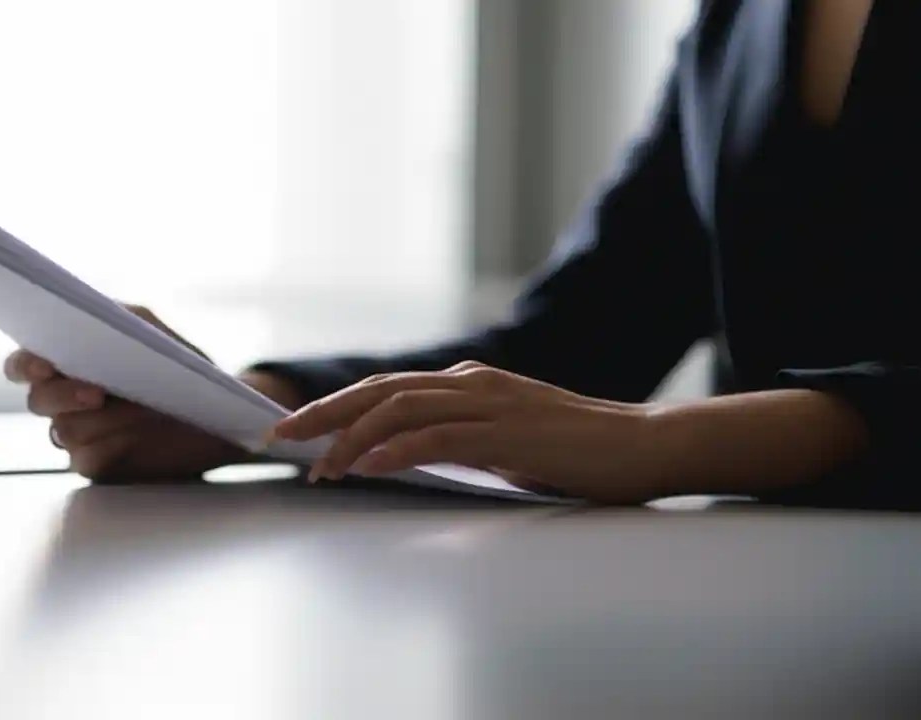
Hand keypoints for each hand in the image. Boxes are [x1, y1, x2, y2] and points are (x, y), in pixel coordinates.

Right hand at [4, 304, 304, 480]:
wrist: (221, 411)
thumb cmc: (180, 365)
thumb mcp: (150, 328)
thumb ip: (116, 314)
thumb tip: (85, 314)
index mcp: (67, 367)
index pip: (24, 366)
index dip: (25, 365)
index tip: (43, 364)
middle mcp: (64, 403)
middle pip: (38, 401)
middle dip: (63, 394)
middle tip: (96, 392)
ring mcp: (80, 438)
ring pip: (63, 431)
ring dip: (100, 420)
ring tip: (140, 408)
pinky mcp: (101, 466)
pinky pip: (86, 459)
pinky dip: (113, 445)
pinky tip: (138, 436)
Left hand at [268, 361, 664, 502]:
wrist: (643, 446)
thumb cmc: (577, 451)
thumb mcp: (506, 440)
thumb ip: (461, 440)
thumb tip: (409, 458)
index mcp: (470, 383)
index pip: (386, 389)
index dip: (334, 406)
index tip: (296, 429)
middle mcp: (472, 383)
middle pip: (378, 390)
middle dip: (322, 414)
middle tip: (277, 439)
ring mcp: (489, 404)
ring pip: (398, 409)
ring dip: (350, 437)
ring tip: (318, 466)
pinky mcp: (506, 433)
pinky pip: (436, 438)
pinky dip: (393, 450)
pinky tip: (366, 467)